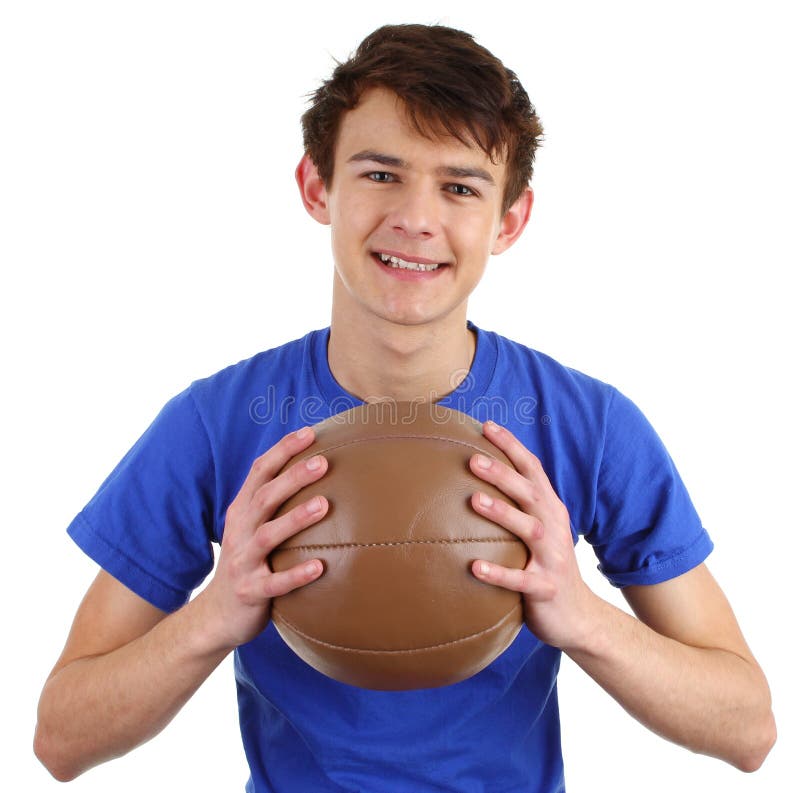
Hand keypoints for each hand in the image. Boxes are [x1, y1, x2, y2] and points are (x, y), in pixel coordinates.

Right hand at [197, 426, 328, 650]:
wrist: (217, 614)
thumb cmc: (248, 561)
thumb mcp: (253, 527)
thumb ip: (273, 502)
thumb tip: (315, 468)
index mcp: (242, 510)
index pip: (259, 472)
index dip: (283, 450)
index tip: (310, 433)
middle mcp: (240, 531)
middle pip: (265, 497)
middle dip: (293, 477)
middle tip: (323, 462)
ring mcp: (243, 561)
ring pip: (268, 536)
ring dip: (296, 519)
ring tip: (324, 505)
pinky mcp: (252, 591)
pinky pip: (275, 583)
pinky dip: (296, 574)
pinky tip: (320, 567)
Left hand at [469, 420, 598, 649]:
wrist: (578, 616)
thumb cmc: (546, 564)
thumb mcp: (539, 529)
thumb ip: (519, 504)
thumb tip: (478, 474)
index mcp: (551, 509)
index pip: (533, 469)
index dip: (511, 446)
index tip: (486, 426)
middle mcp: (554, 528)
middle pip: (530, 494)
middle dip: (502, 475)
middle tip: (472, 460)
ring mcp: (553, 558)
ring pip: (529, 530)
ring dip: (502, 513)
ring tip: (473, 500)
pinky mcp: (546, 588)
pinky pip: (522, 579)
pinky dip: (499, 573)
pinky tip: (474, 567)